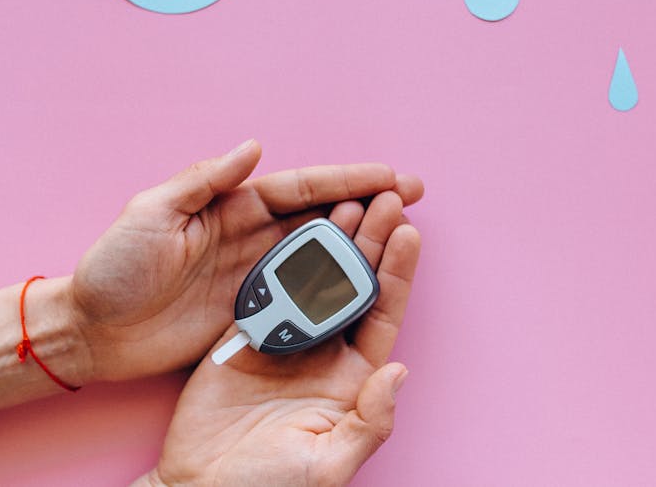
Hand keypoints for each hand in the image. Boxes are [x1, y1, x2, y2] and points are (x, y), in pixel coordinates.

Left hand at [70, 140, 423, 381]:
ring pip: (320, 254)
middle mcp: (249, 237)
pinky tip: (364, 285)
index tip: (388, 174)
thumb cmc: (113, 269)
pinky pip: (303, 297)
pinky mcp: (251, 313)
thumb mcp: (150, 212)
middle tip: (413, 196)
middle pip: (322, 216)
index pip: (300, 188)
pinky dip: (335, 289)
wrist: (92, 332)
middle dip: (369, 202)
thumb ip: (203, 180)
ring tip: (404, 234)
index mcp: (230, 206)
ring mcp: (253, 276)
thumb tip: (253, 147)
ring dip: (361, 242)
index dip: (346, 179)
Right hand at [141, 190, 421, 486]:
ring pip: (315, 279)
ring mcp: (285, 341)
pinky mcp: (246, 335)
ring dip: (330, 240)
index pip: (382, 314)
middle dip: (371, 241)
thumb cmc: (269, 486)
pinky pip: (270, 288)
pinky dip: (282, 257)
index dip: (397, 273)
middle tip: (384, 197)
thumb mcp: (327, 463)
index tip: (409, 232)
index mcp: (351, 379)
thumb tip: (399, 373)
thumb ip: (369, 421)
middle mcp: (323, 353)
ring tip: (345, 200)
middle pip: (354, 285)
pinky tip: (295, 226)